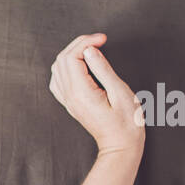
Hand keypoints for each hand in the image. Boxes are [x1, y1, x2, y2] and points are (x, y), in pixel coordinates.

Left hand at [48, 33, 145, 157]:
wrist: (120, 145)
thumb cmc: (126, 123)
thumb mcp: (120, 92)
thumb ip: (103, 70)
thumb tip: (90, 51)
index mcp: (81, 93)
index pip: (72, 58)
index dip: (86, 42)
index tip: (102, 39)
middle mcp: (70, 97)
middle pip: (62, 60)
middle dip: (79, 44)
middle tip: (98, 40)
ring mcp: (68, 101)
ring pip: (57, 69)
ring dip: (72, 53)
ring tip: (91, 48)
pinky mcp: (70, 104)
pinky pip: (58, 81)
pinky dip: (66, 67)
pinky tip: (80, 64)